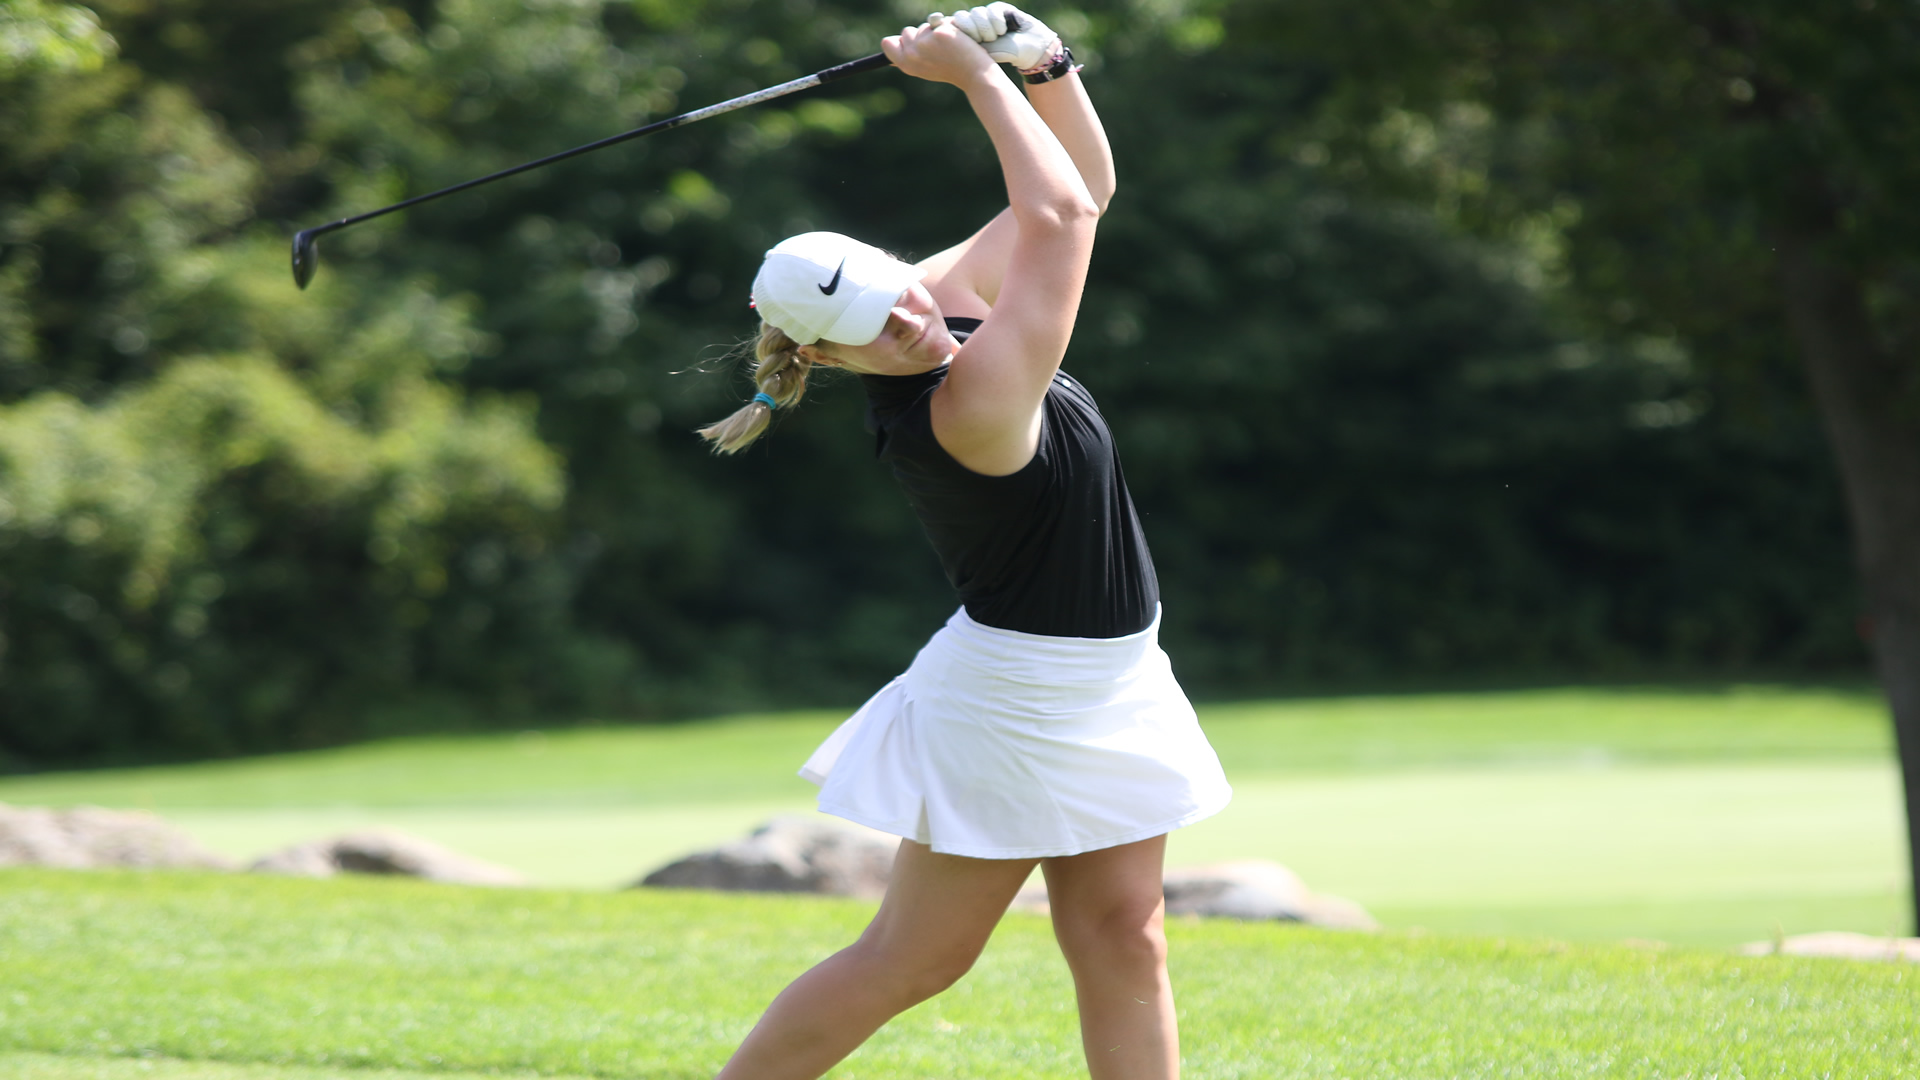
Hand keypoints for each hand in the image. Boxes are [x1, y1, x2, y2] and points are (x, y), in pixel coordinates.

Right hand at [882, 18, 998, 87]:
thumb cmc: (951, 70)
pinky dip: (948, 27)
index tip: (912, 44)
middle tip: (937, 49)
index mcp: (906, 65)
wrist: (974, 74)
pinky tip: (957, 40)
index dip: (899, 41)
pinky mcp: (939, 33)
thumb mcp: (924, 68)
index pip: (888, 43)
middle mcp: (912, 54)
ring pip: (923, 26)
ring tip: (948, 46)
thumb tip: (890, 48)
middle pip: (906, 31)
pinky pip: (939, 21)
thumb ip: (909, 57)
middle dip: (920, 35)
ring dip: (934, 31)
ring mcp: (925, 43)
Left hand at [940, 3, 1058, 70]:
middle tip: (978, 40)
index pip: (952, 26)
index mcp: (967, 35)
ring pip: (976, 13)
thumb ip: (964, 48)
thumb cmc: (1005, 56)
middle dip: (969, 29)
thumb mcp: (981, 55)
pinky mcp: (999, 9)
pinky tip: (1003, 31)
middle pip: (961, 17)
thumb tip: (942, 44)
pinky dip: (996, 22)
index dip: (951, 29)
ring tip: (994, 38)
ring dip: (985, 28)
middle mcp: (975, 23)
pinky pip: (991, 10)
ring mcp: (986, 15)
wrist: (1030, 51)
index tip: (953, 37)